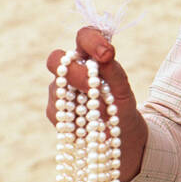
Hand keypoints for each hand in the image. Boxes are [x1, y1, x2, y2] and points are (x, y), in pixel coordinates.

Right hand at [46, 26, 147, 181]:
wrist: (124, 144)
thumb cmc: (124, 111)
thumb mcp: (125, 94)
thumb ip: (115, 74)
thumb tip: (104, 57)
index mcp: (91, 59)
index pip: (84, 37)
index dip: (91, 40)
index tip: (107, 54)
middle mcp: (71, 72)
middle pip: (56, 59)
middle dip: (74, 72)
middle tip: (93, 86)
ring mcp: (60, 93)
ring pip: (56, 88)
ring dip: (78, 102)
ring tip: (100, 115)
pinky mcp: (55, 114)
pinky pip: (57, 113)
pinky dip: (75, 121)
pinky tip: (89, 129)